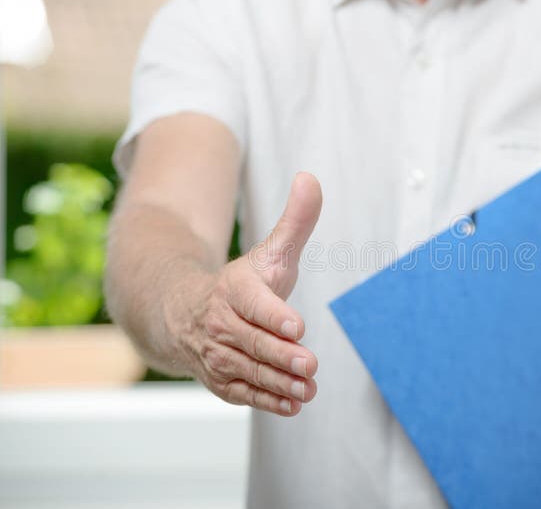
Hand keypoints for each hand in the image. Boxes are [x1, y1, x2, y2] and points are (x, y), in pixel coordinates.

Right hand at [169, 173, 322, 415]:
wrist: (185, 314)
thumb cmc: (242, 284)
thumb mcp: (269, 252)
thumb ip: (295, 221)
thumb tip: (312, 178)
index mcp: (234, 290)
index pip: (254, 303)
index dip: (274, 315)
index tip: (296, 326)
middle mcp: (221, 323)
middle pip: (253, 342)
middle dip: (281, 354)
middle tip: (308, 363)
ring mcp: (218, 354)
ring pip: (249, 371)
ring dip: (278, 382)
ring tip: (307, 388)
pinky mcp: (221, 380)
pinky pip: (242, 393)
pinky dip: (266, 400)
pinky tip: (293, 404)